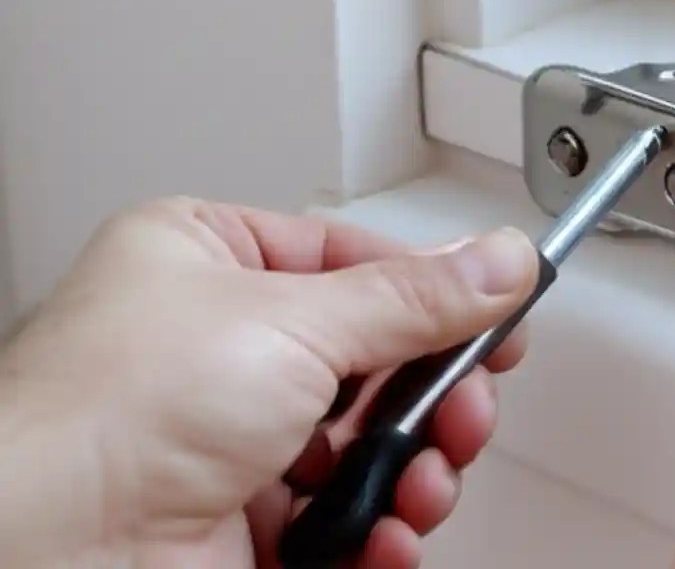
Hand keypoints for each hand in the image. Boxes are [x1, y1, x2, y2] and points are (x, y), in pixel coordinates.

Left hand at [0, 197, 539, 568]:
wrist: (50, 556)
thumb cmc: (109, 416)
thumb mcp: (293, 321)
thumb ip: (414, 298)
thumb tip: (498, 262)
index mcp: (208, 261)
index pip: (354, 259)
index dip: (433, 289)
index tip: (500, 315)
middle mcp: (218, 347)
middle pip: (374, 359)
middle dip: (433, 397)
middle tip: (465, 410)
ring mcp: (231, 438)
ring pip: (368, 443)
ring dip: (415, 468)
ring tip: (421, 482)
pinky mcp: (243, 519)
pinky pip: (342, 514)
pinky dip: (378, 530)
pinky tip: (384, 534)